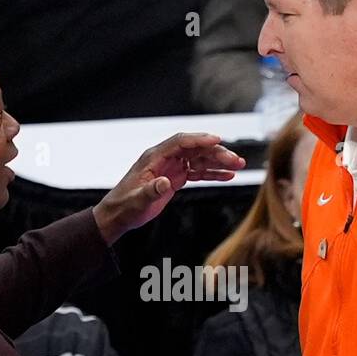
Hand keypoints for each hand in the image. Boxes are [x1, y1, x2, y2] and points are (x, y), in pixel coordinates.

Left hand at [92, 133, 243, 243]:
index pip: (180, 142)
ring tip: (237, 166)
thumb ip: (151, 191)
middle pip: (195, 150)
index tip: (217, 140)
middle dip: (216, 153)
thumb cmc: (124, 207)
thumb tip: (165, 182)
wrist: (118, 216)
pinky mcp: (175, 178)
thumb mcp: (137, 201)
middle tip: (236, 160)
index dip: (199, 139)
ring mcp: (171, 168)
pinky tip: (226, 175)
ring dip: (218, 162)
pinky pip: (197, 172)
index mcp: (154, 158)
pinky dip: (212, 173)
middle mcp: (164, 159)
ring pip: (199, 160)